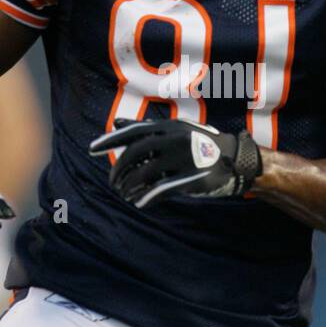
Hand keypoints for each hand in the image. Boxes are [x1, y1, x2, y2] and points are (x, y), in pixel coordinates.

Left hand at [89, 117, 261, 208]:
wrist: (234, 159)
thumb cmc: (198, 144)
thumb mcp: (172, 131)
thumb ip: (143, 128)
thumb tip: (114, 123)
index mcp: (168, 127)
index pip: (132, 132)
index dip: (110, 141)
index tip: (91, 150)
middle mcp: (174, 139)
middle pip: (135, 153)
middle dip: (119, 169)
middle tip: (112, 182)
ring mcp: (183, 158)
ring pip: (145, 173)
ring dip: (130, 185)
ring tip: (124, 194)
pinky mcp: (191, 177)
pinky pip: (162, 190)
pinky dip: (147, 198)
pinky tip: (139, 203)